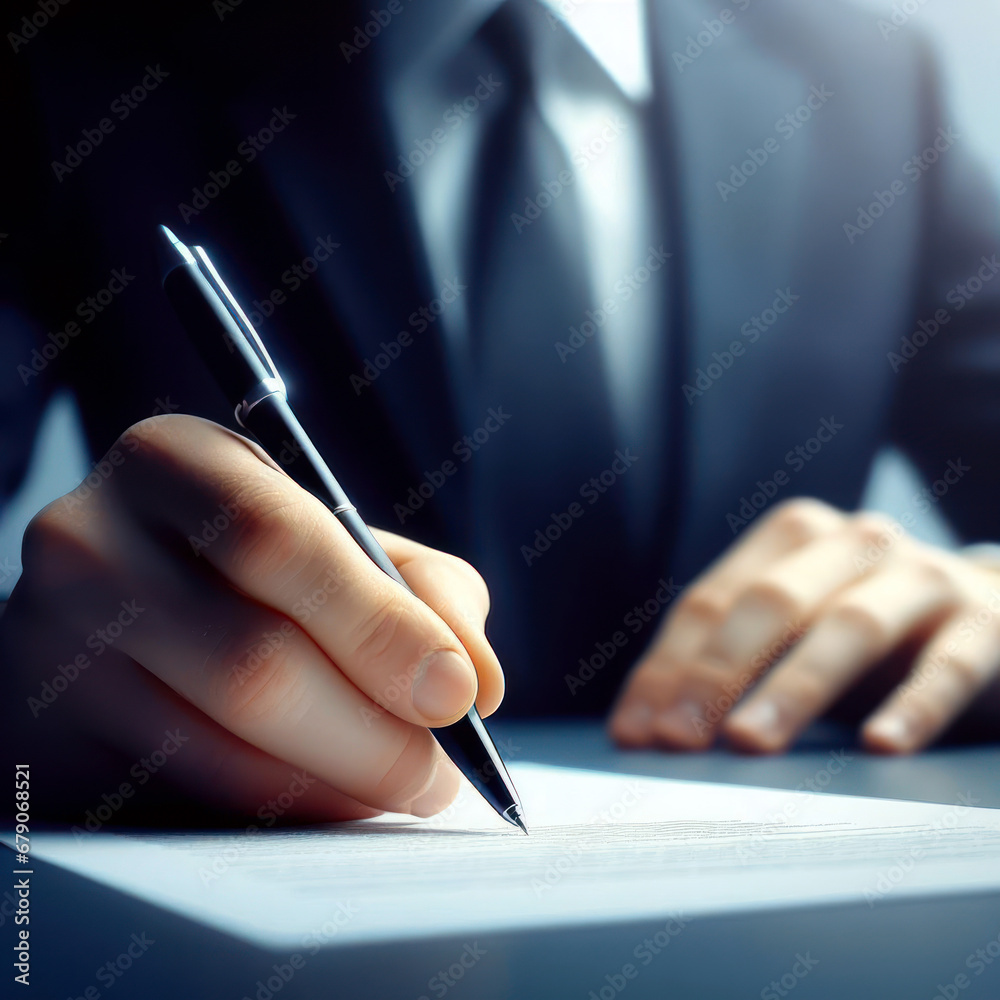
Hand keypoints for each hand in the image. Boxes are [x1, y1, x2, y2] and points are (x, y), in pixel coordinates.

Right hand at [0, 415, 502, 822]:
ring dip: (335, 788)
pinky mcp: (42, 741)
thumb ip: (421, 588)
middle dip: (374, 736)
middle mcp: (89, 543)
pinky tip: (320, 798)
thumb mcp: (334, 536)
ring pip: (217, 751)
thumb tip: (475, 682)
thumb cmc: (246, 564)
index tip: (457, 696)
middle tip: (440, 774)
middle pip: (253, 664)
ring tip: (395, 787)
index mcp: (173, 462)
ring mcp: (48, 647)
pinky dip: (275, 813)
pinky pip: (179, 801)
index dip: (381, 628)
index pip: (281, 543)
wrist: (112, 605)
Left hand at [608, 498, 999, 753]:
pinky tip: (880, 746)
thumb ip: (729, 660)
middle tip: (677, 741)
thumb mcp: (795, 626)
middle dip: (713, 674)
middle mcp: (852, 543)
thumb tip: (643, 729)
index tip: (634, 733)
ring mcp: (921, 578)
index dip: (667, 667)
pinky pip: (945, 667)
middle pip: (769, 605)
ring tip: (748, 743)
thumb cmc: (863, 629)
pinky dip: (912, 707)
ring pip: (848, 629)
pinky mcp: (985, 625)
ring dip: (792, 688)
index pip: (710, 601)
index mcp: (791, 537)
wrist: (988, 613)